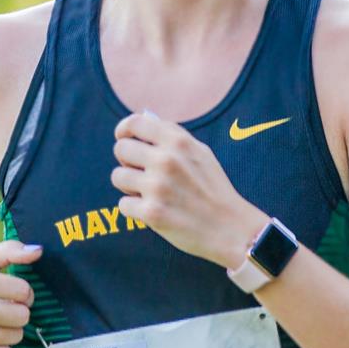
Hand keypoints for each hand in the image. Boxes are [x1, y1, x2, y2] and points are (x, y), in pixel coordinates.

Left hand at [111, 110, 267, 267]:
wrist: (230, 228)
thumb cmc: (214, 189)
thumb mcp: (201, 153)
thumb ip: (173, 136)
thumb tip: (143, 120)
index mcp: (178, 142)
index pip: (134, 123)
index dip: (124, 131)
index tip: (125, 140)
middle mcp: (166, 160)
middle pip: (121, 149)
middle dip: (127, 161)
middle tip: (142, 173)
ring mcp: (157, 187)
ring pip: (118, 176)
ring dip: (129, 186)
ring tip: (148, 193)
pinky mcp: (151, 213)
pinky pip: (123, 204)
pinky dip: (135, 209)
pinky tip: (153, 211)